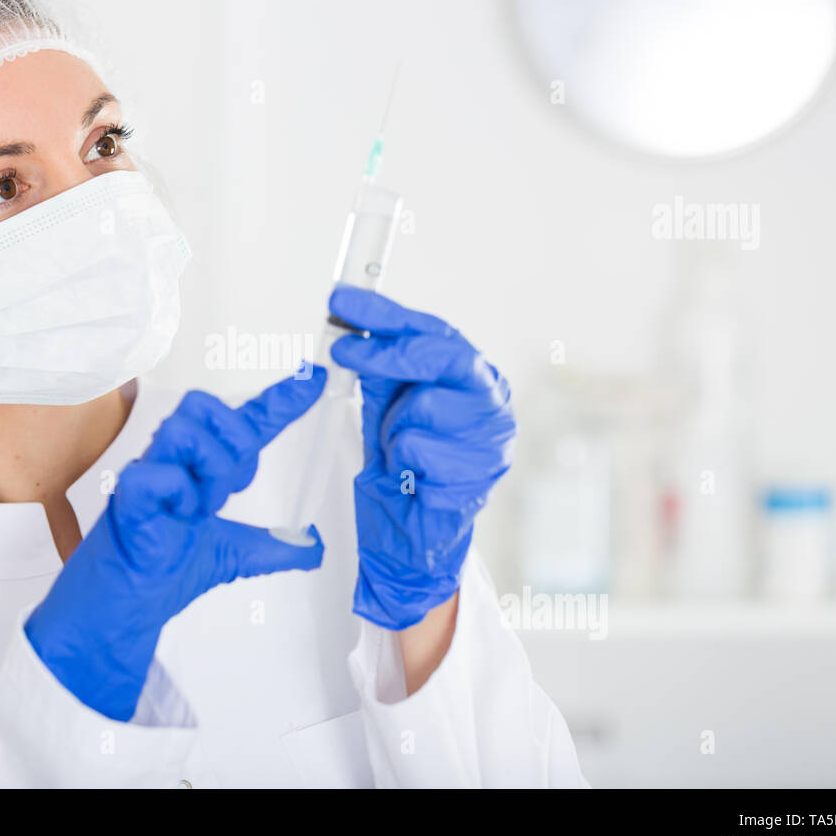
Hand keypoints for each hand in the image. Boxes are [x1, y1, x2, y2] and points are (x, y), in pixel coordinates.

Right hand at [25, 369, 327, 720]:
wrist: (128, 608)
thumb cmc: (162, 570)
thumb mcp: (236, 555)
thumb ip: (275, 547)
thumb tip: (311, 547)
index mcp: (198, 465)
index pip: (245, 420)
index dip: (283, 398)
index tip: (315, 379)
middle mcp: (171, 458)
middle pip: (206, 406)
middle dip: (235, 444)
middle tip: (230, 490)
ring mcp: (147, 473)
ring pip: (184, 430)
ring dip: (209, 473)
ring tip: (199, 509)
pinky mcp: (128, 496)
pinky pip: (160, 474)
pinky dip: (181, 496)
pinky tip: (177, 519)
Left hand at [329, 287, 514, 630]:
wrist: (408, 534)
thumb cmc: (403, 464)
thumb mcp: (385, 402)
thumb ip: (380, 364)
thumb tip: (352, 320)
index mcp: (475, 378)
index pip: (435, 331)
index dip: (387, 313)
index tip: (342, 300)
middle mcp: (493, 405)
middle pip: (441, 357)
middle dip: (385, 353)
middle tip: (343, 351)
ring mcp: (491, 444)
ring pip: (422, 406)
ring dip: (392, 428)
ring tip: (397, 450)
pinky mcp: (476, 483)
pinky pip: (416, 451)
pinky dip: (399, 464)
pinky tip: (410, 478)